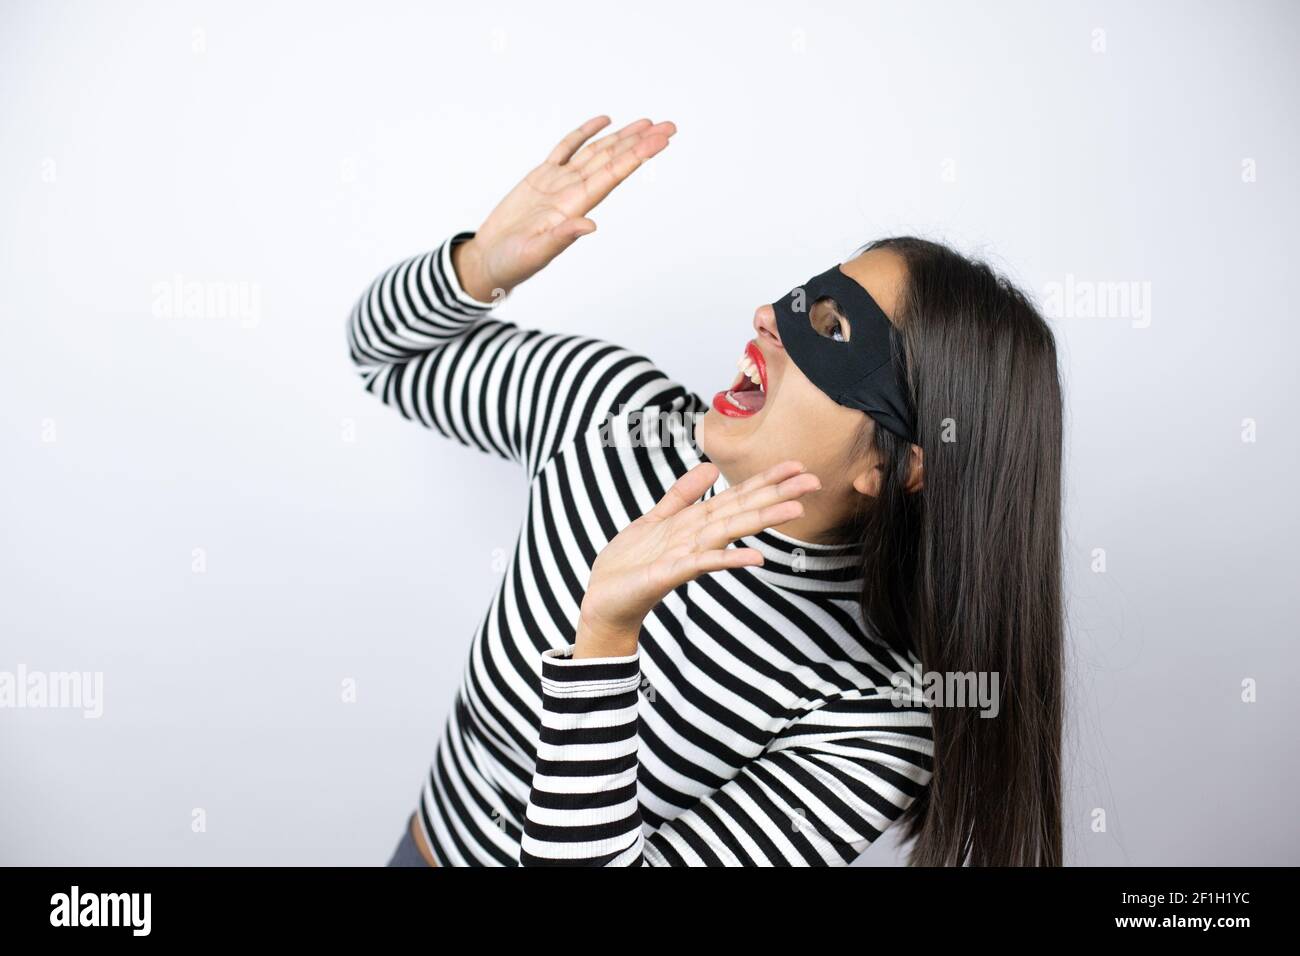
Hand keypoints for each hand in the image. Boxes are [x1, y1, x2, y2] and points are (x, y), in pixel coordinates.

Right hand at [452, 115, 675, 301]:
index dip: (638, 156)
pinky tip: (603, 121)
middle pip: (612, 159)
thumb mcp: (537, 252)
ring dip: (621, 137)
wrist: (490, 260)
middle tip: (669, 126)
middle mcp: (573, 192)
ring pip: (595, 151)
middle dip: (640, 142)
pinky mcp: (541, 177)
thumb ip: (563, 237)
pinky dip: (584, 134)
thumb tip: (590, 225)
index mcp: (575, 207)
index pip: (614, 175)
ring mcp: (558, 183)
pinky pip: (566, 149)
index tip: (661, 141)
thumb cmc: (513, 263)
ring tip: (646, 123)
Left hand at [574, 461, 821, 658]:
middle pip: (742, 511)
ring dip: (762, 520)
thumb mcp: (656, 519)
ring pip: (729, 532)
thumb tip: (710, 467)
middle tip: (814, 482)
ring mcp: (687, 556)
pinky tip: (756, 558)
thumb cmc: (629, 564)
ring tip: (795, 510)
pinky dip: (728, 560)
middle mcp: (699, 539)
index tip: (797, 466)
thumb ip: (682, 494)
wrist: (603, 600)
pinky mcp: (669, 574)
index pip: (737, 497)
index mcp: (696, 523)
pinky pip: (702, 564)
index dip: (766, 480)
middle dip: (777, 495)